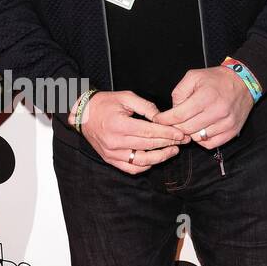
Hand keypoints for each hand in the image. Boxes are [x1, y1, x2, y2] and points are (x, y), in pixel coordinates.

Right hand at [70, 90, 186, 173]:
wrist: (83, 114)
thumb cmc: (105, 103)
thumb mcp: (125, 97)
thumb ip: (145, 106)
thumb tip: (162, 117)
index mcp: (119, 125)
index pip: (149, 132)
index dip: (167, 134)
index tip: (181, 134)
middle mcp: (115, 142)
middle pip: (148, 146)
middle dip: (169, 143)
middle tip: (183, 141)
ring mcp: (112, 153)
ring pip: (141, 161)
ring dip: (160, 157)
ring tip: (173, 151)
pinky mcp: (110, 159)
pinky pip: (131, 168)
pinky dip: (145, 165)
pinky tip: (155, 159)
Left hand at [152, 67, 253, 147]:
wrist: (243, 82)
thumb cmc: (216, 79)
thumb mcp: (193, 76)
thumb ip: (179, 93)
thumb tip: (172, 111)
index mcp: (206, 96)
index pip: (179, 115)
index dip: (165, 119)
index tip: (158, 119)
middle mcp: (217, 111)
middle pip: (187, 129)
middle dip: (176, 127)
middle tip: (173, 122)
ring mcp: (226, 123)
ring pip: (198, 138)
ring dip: (190, 133)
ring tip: (189, 123)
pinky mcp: (232, 131)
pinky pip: (210, 144)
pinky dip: (202, 140)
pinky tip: (201, 129)